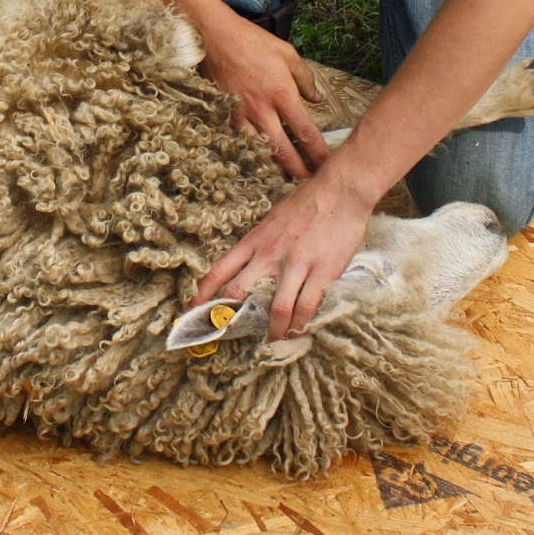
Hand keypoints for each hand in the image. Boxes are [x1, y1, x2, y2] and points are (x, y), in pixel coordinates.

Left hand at [190, 173, 371, 339]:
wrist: (340, 190)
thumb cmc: (308, 201)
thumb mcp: (273, 218)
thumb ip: (262, 241)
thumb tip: (253, 260)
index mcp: (254, 241)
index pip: (220, 269)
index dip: (203, 292)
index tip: (193, 309)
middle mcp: (269, 255)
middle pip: (238, 292)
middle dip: (229, 318)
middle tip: (225, 336)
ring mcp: (295, 264)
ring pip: (276, 307)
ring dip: (272, 331)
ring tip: (271, 344)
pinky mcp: (322, 272)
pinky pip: (307, 305)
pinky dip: (301, 324)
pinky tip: (298, 332)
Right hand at [199, 13, 329, 178]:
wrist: (215, 36)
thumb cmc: (251, 42)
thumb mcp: (287, 54)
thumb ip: (305, 79)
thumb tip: (317, 99)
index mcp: (282, 95)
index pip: (305, 132)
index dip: (318, 153)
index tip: (328, 165)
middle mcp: (262, 110)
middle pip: (283, 151)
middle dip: (297, 171)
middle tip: (309, 184)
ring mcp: (240, 115)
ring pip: (258, 151)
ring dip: (272, 168)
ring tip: (284, 180)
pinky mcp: (223, 115)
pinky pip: (235, 141)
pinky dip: (245, 154)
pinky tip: (252, 163)